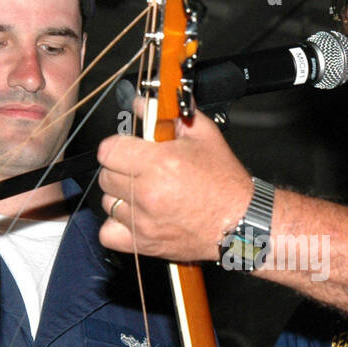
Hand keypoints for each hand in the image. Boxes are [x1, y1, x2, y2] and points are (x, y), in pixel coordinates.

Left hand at [97, 111, 252, 261]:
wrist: (241, 223)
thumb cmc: (226, 183)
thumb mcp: (204, 136)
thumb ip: (170, 114)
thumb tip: (142, 103)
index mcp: (160, 163)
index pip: (108, 150)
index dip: (118, 146)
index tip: (129, 149)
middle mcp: (148, 193)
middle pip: (106, 176)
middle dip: (121, 169)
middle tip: (142, 170)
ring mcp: (143, 221)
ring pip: (108, 203)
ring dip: (121, 197)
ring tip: (144, 194)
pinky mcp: (144, 243)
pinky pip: (109, 233)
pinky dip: (116, 226)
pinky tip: (134, 217)